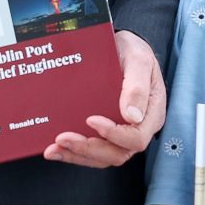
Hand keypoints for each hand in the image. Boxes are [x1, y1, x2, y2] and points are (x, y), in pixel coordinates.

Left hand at [45, 29, 164, 167]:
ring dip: (76, 155)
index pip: (136, 138)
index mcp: (151, 113)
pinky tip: (56, 149)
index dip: (113, 135)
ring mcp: (121, 133)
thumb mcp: (138, 59)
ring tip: (53, 149)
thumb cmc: (132, 51)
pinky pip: (92, 151)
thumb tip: (132, 116)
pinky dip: (73, 153)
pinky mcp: (105, 133)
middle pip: (117, 153)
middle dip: (88, 149)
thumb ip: (137, 86)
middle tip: (63, 138)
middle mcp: (138, 128)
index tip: (91, 120)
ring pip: (102, 157)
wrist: (119, 47)